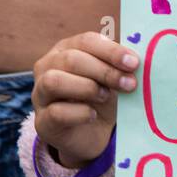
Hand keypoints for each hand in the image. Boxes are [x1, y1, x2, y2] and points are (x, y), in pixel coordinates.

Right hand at [31, 32, 139, 168]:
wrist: (92, 135)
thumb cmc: (102, 99)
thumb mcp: (113, 79)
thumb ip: (120, 66)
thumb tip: (136, 61)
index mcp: (66, 49)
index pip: (86, 41)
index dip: (111, 50)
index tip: (134, 63)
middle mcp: (47, 67)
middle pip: (71, 59)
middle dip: (104, 71)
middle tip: (129, 84)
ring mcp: (40, 94)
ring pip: (54, 81)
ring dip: (86, 87)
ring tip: (106, 96)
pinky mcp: (42, 121)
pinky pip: (56, 112)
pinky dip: (79, 112)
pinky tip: (93, 115)